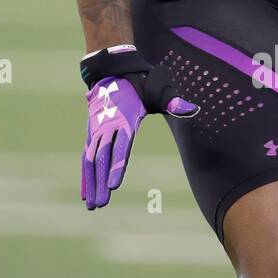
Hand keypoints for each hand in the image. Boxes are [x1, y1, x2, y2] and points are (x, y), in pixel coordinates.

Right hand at [80, 57, 198, 209]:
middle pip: (102, 159)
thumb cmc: (140, 85)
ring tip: (94, 206)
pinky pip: (87, 158)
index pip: (120, 146)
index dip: (116, 166)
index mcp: (124, 119)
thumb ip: (173, 102)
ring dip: (92, 184)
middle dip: (101, 182)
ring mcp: (96, 131)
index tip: (114, 185)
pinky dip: (85, 176)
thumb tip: (192, 110)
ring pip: (91, 161)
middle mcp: (106, 127)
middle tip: (102, 204)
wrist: (113, 72)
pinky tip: (86, 194)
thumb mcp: (158, 90)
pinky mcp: (92, 135)